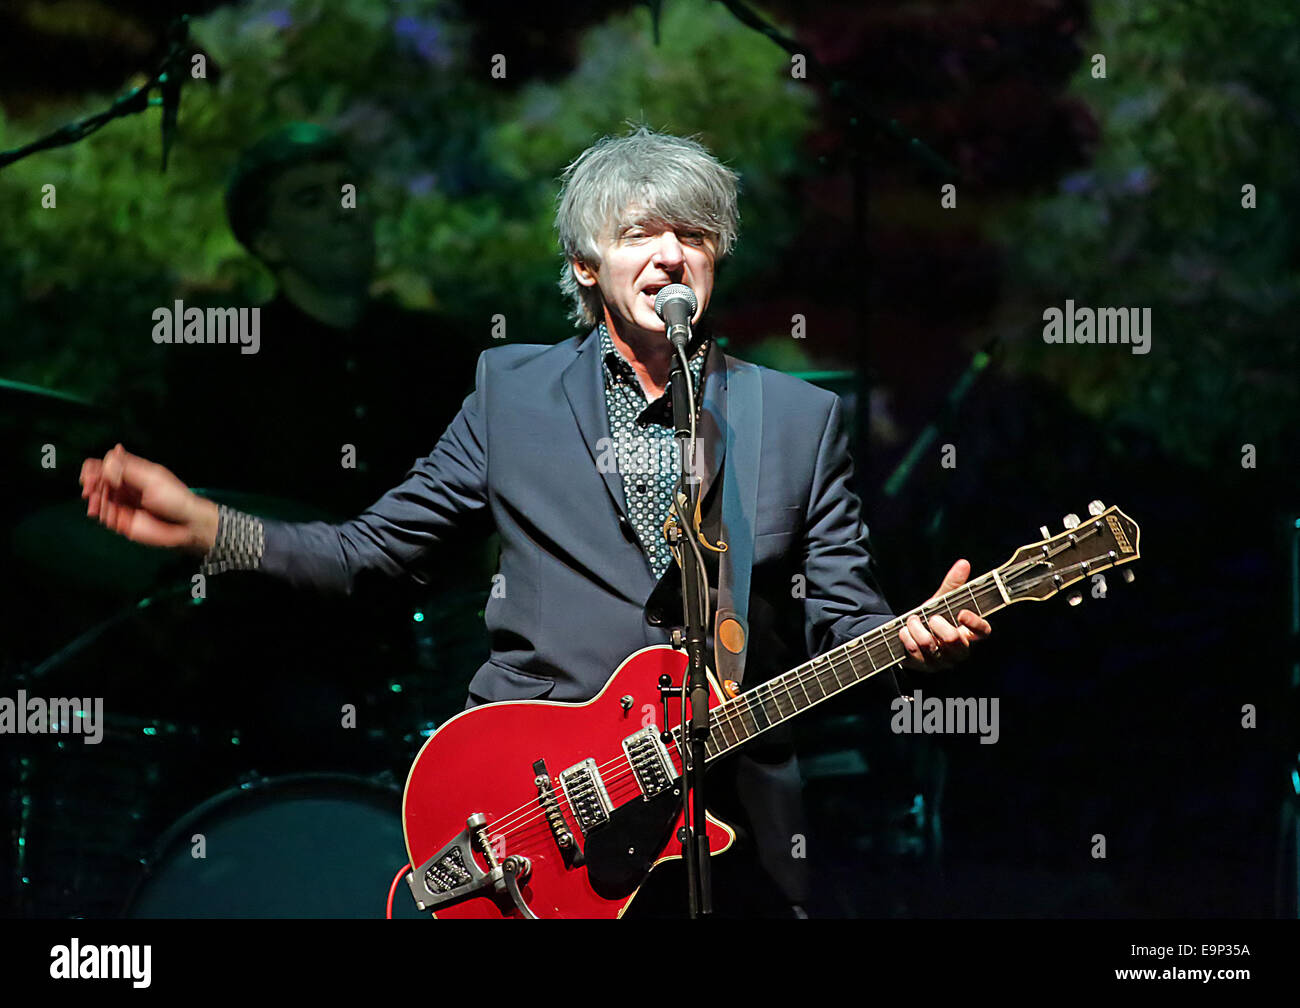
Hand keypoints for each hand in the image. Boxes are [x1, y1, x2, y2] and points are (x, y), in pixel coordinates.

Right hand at [79, 444, 218, 553]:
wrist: (185, 524)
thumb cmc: (173, 497)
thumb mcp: (151, 478)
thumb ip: (128, 469)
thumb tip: (108, 458)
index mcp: (132, 472)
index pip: (106, 464)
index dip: (95, 467)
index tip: (91, 473)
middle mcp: (124, 486)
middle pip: (98, 480)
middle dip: (91, 483)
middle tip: (90, 489)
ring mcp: (122, 503)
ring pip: (98, 497)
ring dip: (93, 498)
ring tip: (95, 501)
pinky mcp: (121, 520)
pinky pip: (104, 514)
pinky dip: (99, 511)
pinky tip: (100, 512)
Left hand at [899, 559, 991, 670]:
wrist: (910, 634)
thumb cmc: (932, 618)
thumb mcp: (942, 601)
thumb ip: (953, 584)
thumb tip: (963, 563)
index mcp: (969, 634)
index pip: (982, 631)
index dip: (975, 623)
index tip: (962, 613)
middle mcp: (958, 651)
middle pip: (953, 640)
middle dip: (937, 624)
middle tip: (930, 617)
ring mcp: (941, 661)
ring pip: (930, 645)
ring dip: (916, 628)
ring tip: (912, 621)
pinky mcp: (924, 666)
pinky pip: (914, 652)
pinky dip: (906, 637)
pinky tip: (904, 632)